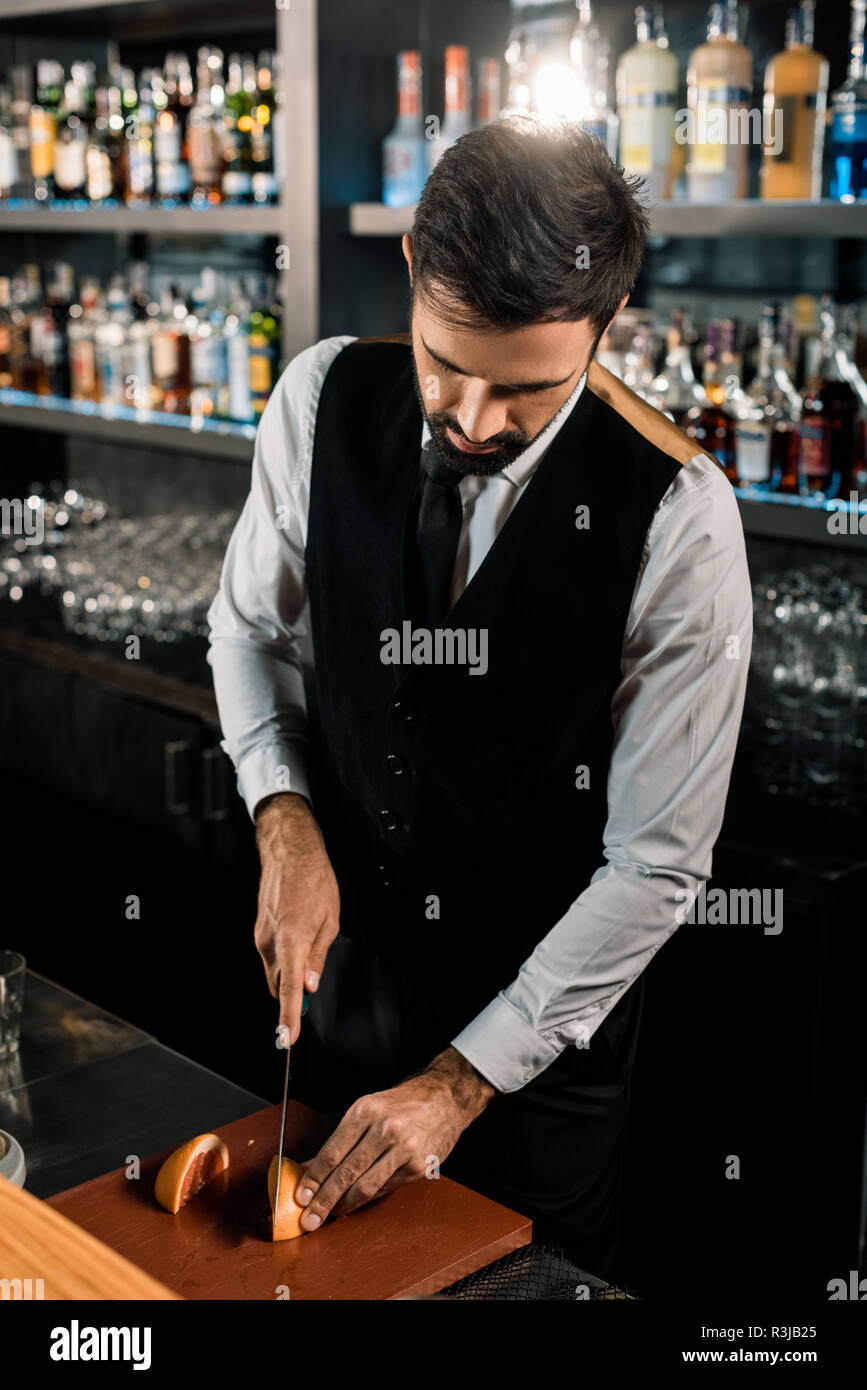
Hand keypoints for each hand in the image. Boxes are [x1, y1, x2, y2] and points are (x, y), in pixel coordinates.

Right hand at [254, 792, 339, 1043]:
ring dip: (290, 972)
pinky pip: (271, 956)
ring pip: (274, 971)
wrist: (289, 851)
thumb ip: (318, 956)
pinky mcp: (257, 930)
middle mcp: (270, 942)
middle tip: (311, 987)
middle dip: (292, 994)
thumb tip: (310, 986)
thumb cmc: (315, 880)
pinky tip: (297, 935)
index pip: (288, 989)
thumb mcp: (330, 920)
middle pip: (278, 986)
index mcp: (292, 940)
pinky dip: (284, 958)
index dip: (288, 1017)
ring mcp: (260, 936)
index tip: (288, 1038)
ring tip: (310, 941)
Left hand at [295, 1047, 496, 1228]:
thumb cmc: (402, 1103)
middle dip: (324, 1200)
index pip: (332, 1152)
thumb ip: (341, 1139)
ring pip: (366, 1186)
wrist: (444, 1098)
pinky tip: (356, 1202)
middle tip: (310, 1218)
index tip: (301, 1196)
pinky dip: (368, 1198)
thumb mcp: (367, 1109)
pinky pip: (385, 1188)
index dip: (314, 1178)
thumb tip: (313, 1167)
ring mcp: (403, 1149)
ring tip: (331, 1213)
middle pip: (346, 1173)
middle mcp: (384, 1129)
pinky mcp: (418, 1165)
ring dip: (344, 1204)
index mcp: (365, 1111)